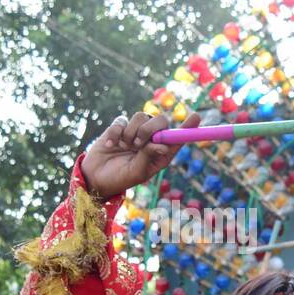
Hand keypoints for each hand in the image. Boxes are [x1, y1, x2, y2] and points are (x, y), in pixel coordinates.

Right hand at [82, 111, 199, 199]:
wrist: (97, 176)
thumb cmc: (122, 178)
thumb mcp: (138, 172)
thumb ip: (149, 157)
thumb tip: (163, 146)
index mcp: (161, 153)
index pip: (178, 137)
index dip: (188, 127)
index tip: (196, 116)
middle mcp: (151, 140)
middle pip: (160, 120)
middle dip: (150, 129)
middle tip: (137, 144)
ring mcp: (135, 132)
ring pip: (140, 116)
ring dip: (131, 132)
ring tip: (124, 146)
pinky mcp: (119, 127)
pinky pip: (121, 120)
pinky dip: (115, 133)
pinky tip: (110, 145)